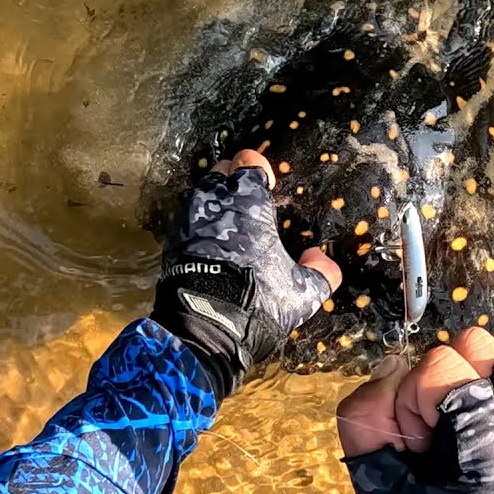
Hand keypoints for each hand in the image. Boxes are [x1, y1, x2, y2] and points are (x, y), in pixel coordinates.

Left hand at [150, 150, 341, 396]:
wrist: (202, 330)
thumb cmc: (256, 303)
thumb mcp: (302, 294)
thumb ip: (321, 273)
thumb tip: (320, 259)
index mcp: (248, 205)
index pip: (248, 164)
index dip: (257, 168)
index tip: (267, 182)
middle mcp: (215, 204)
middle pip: (219, 172)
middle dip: (233, 177)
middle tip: (247, 197)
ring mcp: (188, 222)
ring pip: (199, 192)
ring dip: (213, 198)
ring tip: (228, 217)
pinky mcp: (171, 243)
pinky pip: (185, 219)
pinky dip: (198, 222)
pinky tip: (209, 240)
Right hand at [336, 328, 493, 493]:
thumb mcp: (382, 482)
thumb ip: (367, 419)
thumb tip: (391, 368)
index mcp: (490, 436)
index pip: (438, 363)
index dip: (414, 398)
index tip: (421, 439)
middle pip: (470, 343)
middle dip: (441, 379)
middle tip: (439, 430)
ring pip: (493, 352)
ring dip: (467, 380)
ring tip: (463, 429)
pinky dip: (490, 390)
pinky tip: (484, 428)